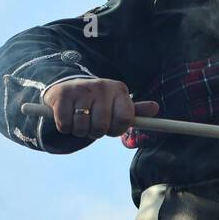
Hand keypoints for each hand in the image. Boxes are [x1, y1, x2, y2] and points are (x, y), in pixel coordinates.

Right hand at [41, 77, 159, 140]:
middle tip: (92, 125)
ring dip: (79, 131)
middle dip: (96, 132)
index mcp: (119, 90)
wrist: (68, 87)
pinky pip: (65, 124)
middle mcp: (102, 86)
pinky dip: (65, 127)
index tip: (111, 128)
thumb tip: (155, 108)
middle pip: (101, 126)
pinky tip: (68, 117)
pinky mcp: (63, 94)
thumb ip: (135, 110)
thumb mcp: (118, 104)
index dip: (116, 130)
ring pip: (82, 127)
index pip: (124, 119)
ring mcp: (82, 89)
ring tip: (80, 120)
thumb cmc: (99, 102)